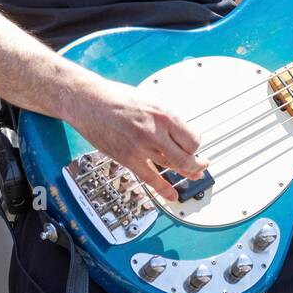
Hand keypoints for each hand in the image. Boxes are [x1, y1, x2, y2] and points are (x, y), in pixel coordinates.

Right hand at [68, 78, 207, 201]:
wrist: (89, 101)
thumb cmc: (116, 97)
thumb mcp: (150, 100)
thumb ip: (165, 118)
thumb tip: (178, 131)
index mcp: (164, 115)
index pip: (192, 139)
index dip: (196, 145)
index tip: (195, 146)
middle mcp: (155, 132)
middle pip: (186, 157)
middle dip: (197, 163)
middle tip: (202, 164)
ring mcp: (142, 148)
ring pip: (171, 167)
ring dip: (185, 172)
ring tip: (193, 175)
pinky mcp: (128, 159)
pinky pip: (150, 178)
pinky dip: (164, 188)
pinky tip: (172, 194)